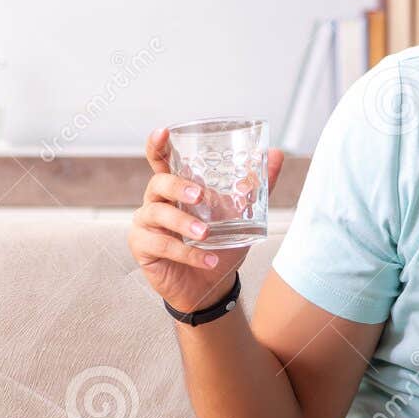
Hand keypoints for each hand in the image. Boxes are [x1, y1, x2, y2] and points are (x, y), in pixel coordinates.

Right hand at [129, 127, 285, 314]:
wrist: (211, 285)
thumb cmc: (219, 245)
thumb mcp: (241, 215)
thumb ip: (256, 186)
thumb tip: (276, 154)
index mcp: (175, 187)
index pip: (160, 159)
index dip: (157, 144)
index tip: (163, 132)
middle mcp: (156, 201)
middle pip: (158, 182)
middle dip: (177, 186)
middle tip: (199, 196)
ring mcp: (146, 224)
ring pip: (158, 214)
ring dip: (183, 223)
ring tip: (205, 235)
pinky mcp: (142, 247)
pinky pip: (162, 245)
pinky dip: (188, 253)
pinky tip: (208, 260)